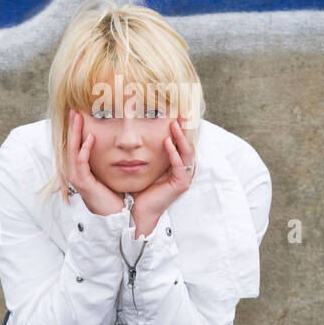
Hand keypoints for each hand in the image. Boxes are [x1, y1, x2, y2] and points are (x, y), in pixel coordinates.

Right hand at [65, 109, 125, 216]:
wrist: (117, 216)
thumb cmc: (117, 195)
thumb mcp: (111, 173)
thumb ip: (110, 159)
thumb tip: (119, 144)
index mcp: (81, 169)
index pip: (76, 145)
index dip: (77, 129)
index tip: (80, 113)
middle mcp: (75, 172)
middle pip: (71, 144)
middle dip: (73, 127)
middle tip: (74, 110)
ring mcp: (77, 177)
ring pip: (73, 150)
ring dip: (76, 133)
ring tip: (78, 117)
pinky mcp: (83, 183)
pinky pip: (81, 162)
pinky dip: (85, 149)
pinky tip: (90, 138)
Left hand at [129, 118, 194, 237]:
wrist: (136, 210)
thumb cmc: (138, 187)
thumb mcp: (143, 164)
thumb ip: (146, 150)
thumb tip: (136, 132)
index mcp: (175, 165)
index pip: (180, 142)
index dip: (179, 129)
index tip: (173, 114)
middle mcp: (182, 169)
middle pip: (187, 144)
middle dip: (183, 129)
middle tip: (179, 114)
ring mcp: (183, 177)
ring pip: (187, 152)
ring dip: (180, 137)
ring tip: (174, 125)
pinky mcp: (181, 184)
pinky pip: (180, 165)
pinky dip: (174, 153)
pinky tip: (167, 143)